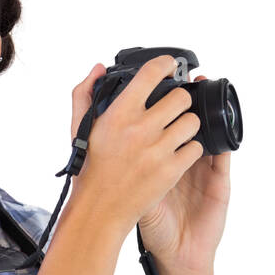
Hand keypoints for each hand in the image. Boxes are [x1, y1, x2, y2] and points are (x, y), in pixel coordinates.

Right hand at [67, 57, 206, 238]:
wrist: (100, 210)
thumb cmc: (90, 170)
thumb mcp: (79, 129)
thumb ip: (84, 94)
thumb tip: (98, 68)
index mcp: (119, 113)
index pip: (152, 73)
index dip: (166, 64)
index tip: (171, 66)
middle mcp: (140, 129)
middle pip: (181, 98)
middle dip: (181, 101)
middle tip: (176, 109)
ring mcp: (157, 150)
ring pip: (192, 122)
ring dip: (188, 125)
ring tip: (178, 132)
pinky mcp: (170, 171)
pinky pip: (195, 149)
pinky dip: (190, 150)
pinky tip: (179, 153)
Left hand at [136, 75, 230, 274]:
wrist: (178, 256)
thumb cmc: (154, 228)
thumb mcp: (132, 197)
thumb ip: (119, 170)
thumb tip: (106, 145)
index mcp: (157, 159)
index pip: (158, 124)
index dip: (155, 105)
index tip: (149, 89)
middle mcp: (180, 158)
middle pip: (183, 119)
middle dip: (180, 102)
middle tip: (174, 89)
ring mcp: (202, 167)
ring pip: (204, 129)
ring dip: (201, 113)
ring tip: (197, 96)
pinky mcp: (219, 178)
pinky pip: (223, 152)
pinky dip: (220, 138)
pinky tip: (215, 127)